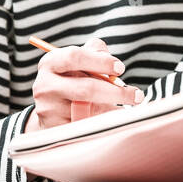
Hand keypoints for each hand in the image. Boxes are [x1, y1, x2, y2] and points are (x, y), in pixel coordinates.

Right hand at [26, 37, 143, 133]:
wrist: (52, 111)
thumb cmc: (73, 79)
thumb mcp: (79, 61)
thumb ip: (95, 51)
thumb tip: (109, 57)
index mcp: (50, 63)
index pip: (75, 57)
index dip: (101, 62)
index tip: (121, 69)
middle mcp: (45, 86)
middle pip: (86, 88)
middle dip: (116, 92)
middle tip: (137, 95)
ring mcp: (49, 110)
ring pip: (88, 111)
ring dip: (113, 110)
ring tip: (126, 109)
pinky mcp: (56, 129)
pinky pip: (86, 127)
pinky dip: (103, 124)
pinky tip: (113, 121)